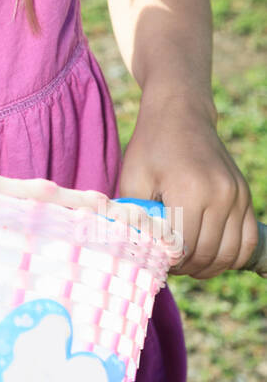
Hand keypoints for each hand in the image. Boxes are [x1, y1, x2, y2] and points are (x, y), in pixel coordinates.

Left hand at [118, 92, 259, 277]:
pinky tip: (212, 257)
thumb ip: (138, 218)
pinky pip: (248, 240)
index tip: (157, 260)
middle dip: (187, 267)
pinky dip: (232, 256)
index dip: (169, 263)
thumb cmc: (150, 147)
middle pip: (208, 254)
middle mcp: (220, 194)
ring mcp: (238, 195)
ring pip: (230, 253)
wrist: (181, 114)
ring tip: (189, 263)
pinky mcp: (245, 195)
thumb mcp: (133, 179)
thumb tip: (144, 252)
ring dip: (209, 267)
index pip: (184, 248)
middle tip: (171, 264)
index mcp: (189, 190)